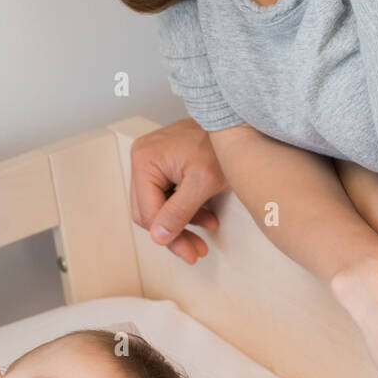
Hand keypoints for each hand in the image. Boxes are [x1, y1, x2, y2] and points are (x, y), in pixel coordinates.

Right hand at [130, 119, 228, 264]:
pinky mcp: (162, 163)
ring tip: (205, 236)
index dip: (169, 236)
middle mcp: (141, 158)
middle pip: (149, 211)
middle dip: (175, 233)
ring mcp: (150, 160)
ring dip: (181, 223)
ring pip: (158, 206)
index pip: (148, 212)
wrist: (236, 125)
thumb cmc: (221, 145)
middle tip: (195, 251)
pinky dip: (184, 209)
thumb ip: (179, 212)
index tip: (190, 253)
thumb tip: (159, 238)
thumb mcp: (202, 183)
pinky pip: (166, 195)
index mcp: (145, 160)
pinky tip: (205, 218)